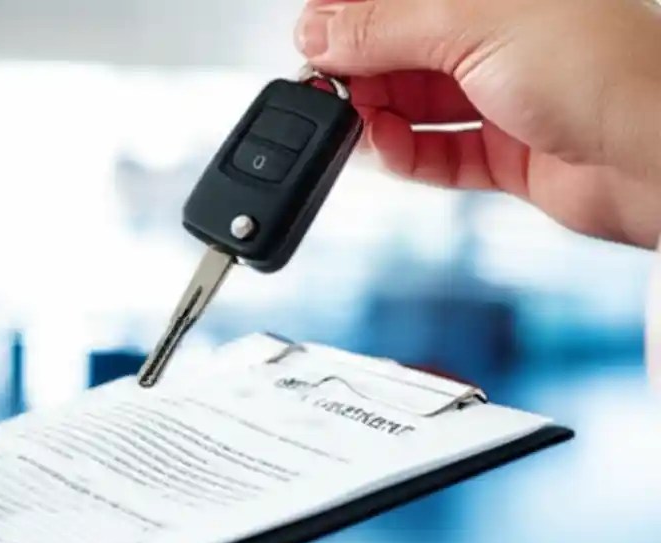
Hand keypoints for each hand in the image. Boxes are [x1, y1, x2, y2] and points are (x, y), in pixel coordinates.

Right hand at [294, 0, 660, 246]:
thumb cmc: (603, 72)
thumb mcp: (469, 25)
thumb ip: (383, 27)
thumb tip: (317, 31)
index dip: (349, 14)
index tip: (311, 40)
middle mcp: (499, 33)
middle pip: (400, 48)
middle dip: (356, 68)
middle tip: (323, 90)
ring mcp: (503, 92)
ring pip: (413, 102)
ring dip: (375, 116)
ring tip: (352, 125)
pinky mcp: (507, 150)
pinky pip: (437, 152)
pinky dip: (405, 155)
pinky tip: (386, 151)